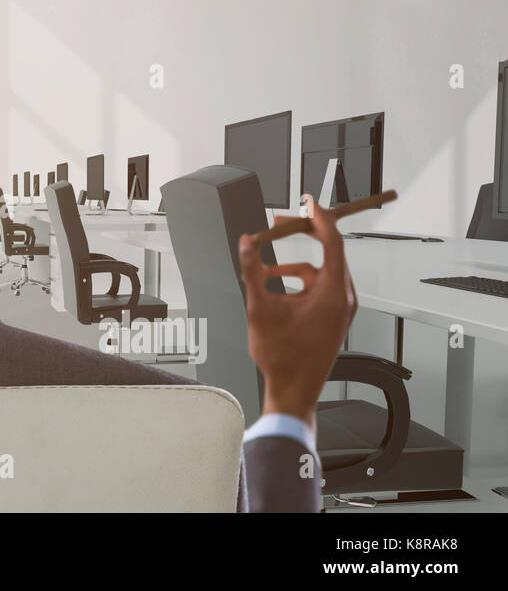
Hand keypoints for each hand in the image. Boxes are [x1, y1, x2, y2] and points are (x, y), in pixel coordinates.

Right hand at [239, 196, 357, 427]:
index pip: (332, 241)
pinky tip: (275, 289)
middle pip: (328, 252)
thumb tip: (247, 243)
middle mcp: (342, 298)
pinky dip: (298, 281)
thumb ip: (253, 271)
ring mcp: (340, 308)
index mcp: (332, 292)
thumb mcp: (260, 308)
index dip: (319, 217)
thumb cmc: (284, 356)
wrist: (294, 389)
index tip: (308, 201)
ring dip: (293, 264)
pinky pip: (319, 286)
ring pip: (320, 270)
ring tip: (265, 272)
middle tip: (280, 224)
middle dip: (302, 237)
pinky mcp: (334, 316)